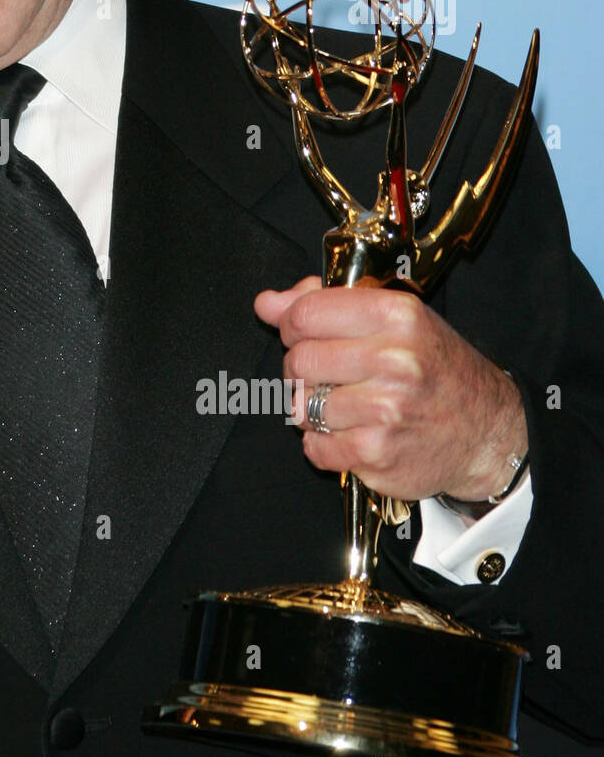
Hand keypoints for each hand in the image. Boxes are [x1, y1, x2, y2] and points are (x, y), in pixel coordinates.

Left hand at [254, 278, 526, 504]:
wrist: (489, 432)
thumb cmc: (436, 370)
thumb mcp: (394, 320)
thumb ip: (324, 304)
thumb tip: (267, 302)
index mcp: (396, 316)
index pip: (305, 314)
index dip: (292, 326)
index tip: (302, 335)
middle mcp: (394, 360)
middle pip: (298, 360)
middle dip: (300, 370)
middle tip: (325, 376)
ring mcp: (386, 410)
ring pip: (302, 405)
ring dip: (312, 410)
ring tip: (344, 406)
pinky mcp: (378, 453)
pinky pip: (314, 446)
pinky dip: (323, 444)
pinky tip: (351, 434)